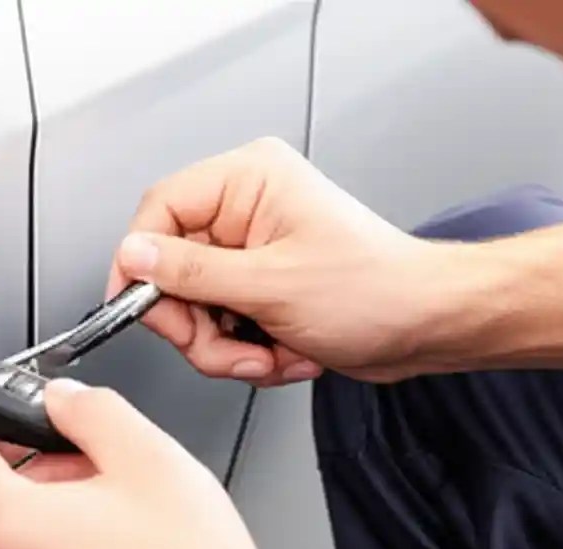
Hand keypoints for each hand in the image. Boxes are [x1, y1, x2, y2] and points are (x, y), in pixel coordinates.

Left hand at [0, 379, 328, 548]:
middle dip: (49, 461)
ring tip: (128, 506)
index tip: (29, 413)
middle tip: (105, 461)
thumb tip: (61, 397)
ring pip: (27, 524)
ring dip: (67, 500)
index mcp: (13, 523)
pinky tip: (129, 540)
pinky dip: (76, 539)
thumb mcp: (146, 452)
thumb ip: (89, 406)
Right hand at [108, 137, 562, 382]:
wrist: (427, 327)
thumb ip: (191, 272)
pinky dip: (244, 352)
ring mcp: (250, 251)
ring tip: (266, 353)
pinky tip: (282, 351)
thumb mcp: (270, 285)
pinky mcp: (257, 287)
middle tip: (221, 345)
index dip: (140, 260)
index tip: (135, 303)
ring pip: (191, 307)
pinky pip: (218, 325)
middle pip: (170, 268)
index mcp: (249, 180)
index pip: (160, 209)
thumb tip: (134, 257)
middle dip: (195, 324)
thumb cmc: (378, 290)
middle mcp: (246, 209)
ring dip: (224, 347)